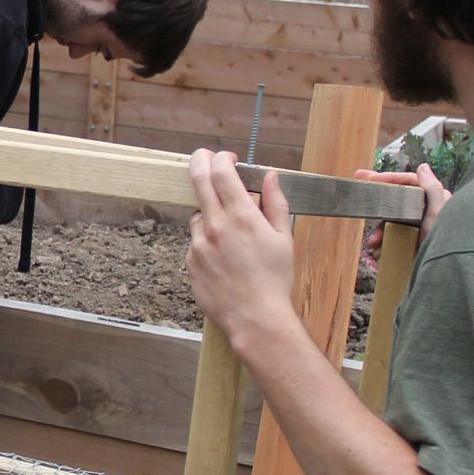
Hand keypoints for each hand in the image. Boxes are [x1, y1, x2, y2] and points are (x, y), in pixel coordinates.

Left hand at [186, 147, 299, 352]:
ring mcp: (198, 244)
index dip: (222, 158)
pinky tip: (225, 258)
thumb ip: (275, 203)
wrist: (255, 317)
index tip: (229, 158)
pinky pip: (195, 242)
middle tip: (206, 157)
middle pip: (198, 179)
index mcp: (241, 216)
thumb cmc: (274, 279)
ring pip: (198, 215)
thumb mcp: (284, 238)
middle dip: (201, 161)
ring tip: (231, 234)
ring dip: (210, 213)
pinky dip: (207, 240)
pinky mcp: (190, 262)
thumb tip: (270, 176)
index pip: (222, 171)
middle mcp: (215, 225)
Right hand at [352, 163, 449, 249]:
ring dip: (380, 230)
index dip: (389, 178)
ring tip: (373, 243)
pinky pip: (394, 236)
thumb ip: (432, 189)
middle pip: (398, 200)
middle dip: (379, 207)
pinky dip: (385, 242)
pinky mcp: (414, 241)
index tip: (368, 178)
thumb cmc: (445, 243)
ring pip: (393, 220)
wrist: (445, 274)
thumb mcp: (438, 214)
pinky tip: (379, 251)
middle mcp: (428, 211)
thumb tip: (423, 167)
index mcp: (436, 200)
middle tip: (359, 198)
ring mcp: (420, 226)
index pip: (410, 182)